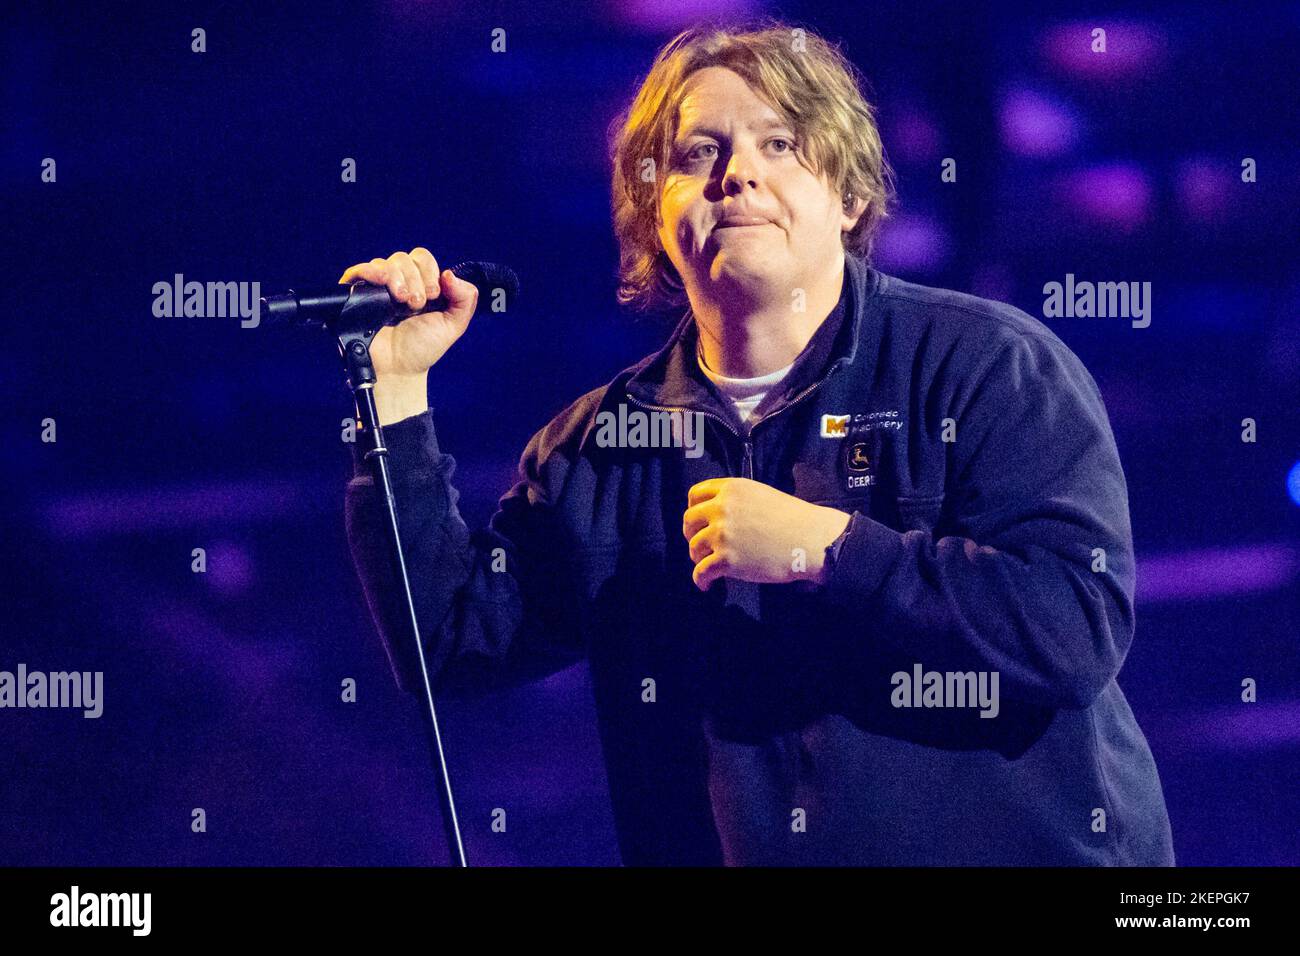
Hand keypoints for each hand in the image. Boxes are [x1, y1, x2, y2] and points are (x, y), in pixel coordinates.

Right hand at [338, 247, 478, 379]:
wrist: (398, 370)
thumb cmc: (422, 349)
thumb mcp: (453, 325)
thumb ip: (465, 299)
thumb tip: (450, 274)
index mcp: (419, 284)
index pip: (422, 258)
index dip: (429, 272)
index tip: (432, 296)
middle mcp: (397, 283)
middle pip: (403, 258)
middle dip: (415, 280)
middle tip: (416, 305)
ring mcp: (376, 288)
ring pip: (384, 264)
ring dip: (397, 280)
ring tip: (401, 304)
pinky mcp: (356, 295)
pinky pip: (359, 271)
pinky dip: (371, 271)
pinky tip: (382, 283)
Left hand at [682, 477, 850, 590]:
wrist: (811, 540)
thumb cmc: (794, 519)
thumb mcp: (761, 494)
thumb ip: (736, 499)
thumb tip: (717, 514)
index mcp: (731, 489)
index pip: (695, 494)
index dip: (694, 509)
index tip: (698, 521)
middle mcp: (722, 508)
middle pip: (689, 520)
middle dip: (692, 534)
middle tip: (701, 544)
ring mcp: (722, 534)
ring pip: (694, 547)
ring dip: (699, 558)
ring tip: (709, 564)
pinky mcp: (726, 559)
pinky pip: (701, 572)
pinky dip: (700, 580)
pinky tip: (706, 585)